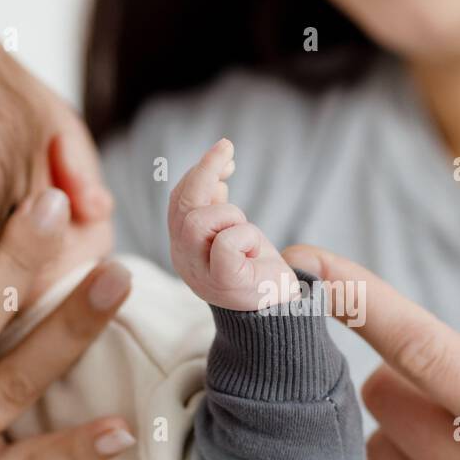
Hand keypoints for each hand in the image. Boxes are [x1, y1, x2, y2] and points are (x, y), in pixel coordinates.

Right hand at [168, 138, 296, 310]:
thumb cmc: (257, 270)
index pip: (179, 201)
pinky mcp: (222, 283)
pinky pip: (226, 243)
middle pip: (182, 206)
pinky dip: (244, 236)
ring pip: (198, 221)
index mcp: (185, 246)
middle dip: (205, 171)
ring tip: (248, 234)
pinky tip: (254, 250)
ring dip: (229, 214)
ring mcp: (200, 274)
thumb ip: (218, 209)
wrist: (280, 309)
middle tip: (229, 150)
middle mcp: (184, 259)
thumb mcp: (235, 231)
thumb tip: (215, 180)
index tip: (226, 152)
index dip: (199, 171)